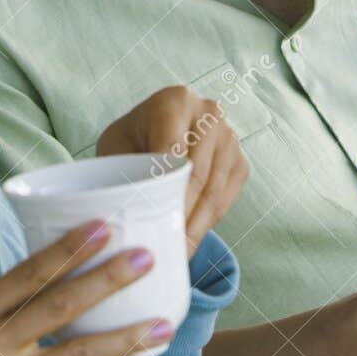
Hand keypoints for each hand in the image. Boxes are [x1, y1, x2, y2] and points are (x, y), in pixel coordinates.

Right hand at [0, 220, 170, 355]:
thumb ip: (10, 305)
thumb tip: (75, 264)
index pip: (25, 275)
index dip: (67, 250)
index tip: (104, 226)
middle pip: (57, 306)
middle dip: (107, 279)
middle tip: (144, 258)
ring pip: (77, 353)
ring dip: (126, 336)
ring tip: (163, 322)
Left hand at [96, 85, 249, 256]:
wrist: (157, 127)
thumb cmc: (131, 139)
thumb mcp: (116, 145)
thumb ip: (122, 170)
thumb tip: (126, 216)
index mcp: (176, 101)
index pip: (171, 150)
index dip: (163, 191)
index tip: (152, 224)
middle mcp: (210, 113)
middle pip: (197, 175)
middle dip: (180, 216)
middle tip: (165, 250)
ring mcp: (230, 138)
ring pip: (214, 192)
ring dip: (196, 228)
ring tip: (177, 254)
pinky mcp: (240, 162)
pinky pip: (225, 200)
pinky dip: (207, 224)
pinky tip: (189, 241)